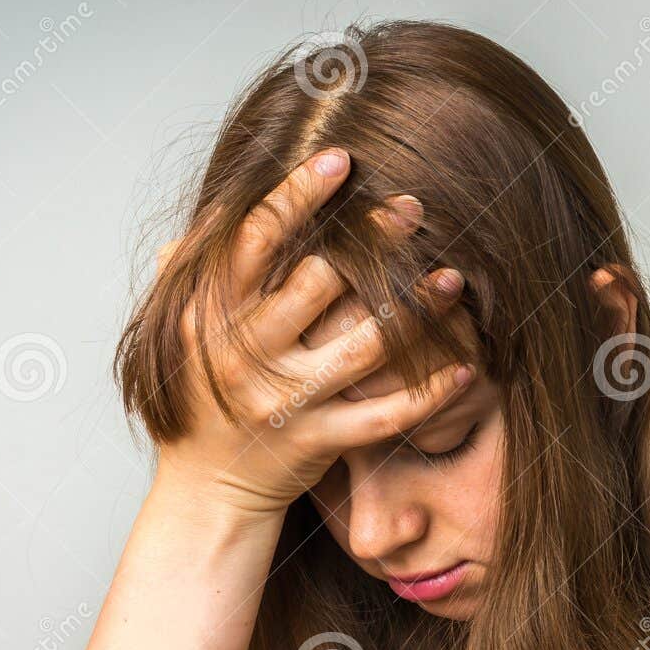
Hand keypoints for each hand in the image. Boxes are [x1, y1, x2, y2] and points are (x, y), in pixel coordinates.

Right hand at [151, 148, 471, 516]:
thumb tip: (209, 217)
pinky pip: (385, 415)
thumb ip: (195, 275)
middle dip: (373, 239)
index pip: (254, 240)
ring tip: (451, 275)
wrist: (206, 489)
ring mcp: (284, 400)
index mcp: (212, 314)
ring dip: (417, 307)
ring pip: (365, 344)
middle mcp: (246, 353)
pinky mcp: (318, 441)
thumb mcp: (185, 332)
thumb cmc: (202, 397)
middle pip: (320, 281)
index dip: (298, 195)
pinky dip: (429, 392)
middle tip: (413, 207)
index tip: (340, 160)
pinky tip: (464, 367)